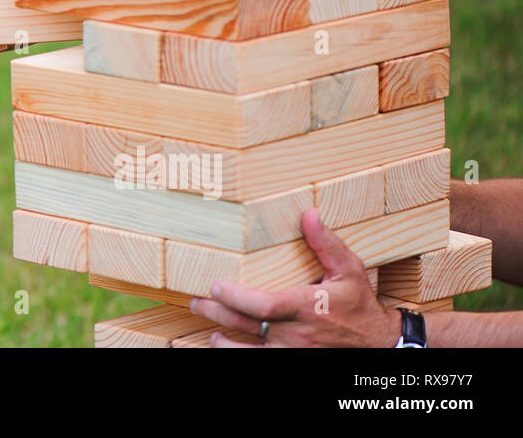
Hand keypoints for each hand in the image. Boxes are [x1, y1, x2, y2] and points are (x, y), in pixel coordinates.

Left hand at [189, 207, 403, 347]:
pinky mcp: (292, 363)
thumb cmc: (360, 305)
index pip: (264, 306)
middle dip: (217, 313)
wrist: (379, 345)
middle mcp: (295, 333)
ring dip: (224, 342)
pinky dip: (238, 356)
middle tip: (196, 301)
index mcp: (306, 307)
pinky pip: (259, 362)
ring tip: (210, 329)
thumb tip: (309, 213)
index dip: (236, 298)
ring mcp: (292, 352)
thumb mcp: (349, 270)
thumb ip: (326, 244)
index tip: (216, 286)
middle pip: (246, 325)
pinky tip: (226, 347)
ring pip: (248, 351)